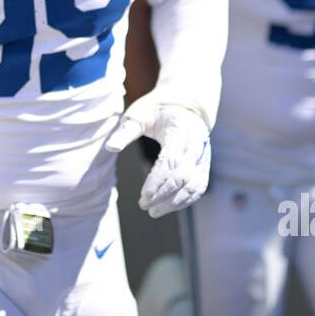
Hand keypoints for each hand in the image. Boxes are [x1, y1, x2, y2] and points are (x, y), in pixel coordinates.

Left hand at [106, 90, 211, 217]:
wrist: (185, 103)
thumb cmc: (157, 109)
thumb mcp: (139, 114)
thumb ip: (125, 132)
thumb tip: (110, 148)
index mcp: (179, 131)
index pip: (170, 162)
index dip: (157, 183)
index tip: (142, 197)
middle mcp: (196, 145)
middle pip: (183, 177)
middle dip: (163, 196)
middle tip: (144, 206)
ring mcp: (203, 155)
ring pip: (194, 185)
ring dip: (175, 202)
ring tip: (155, 212)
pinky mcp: (204, 163)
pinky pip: (199, 185)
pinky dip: (186, 199)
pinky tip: (169, 206)